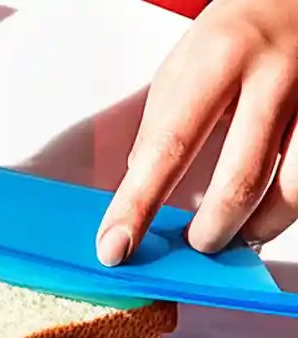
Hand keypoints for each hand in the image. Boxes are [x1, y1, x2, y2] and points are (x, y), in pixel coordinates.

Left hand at [98, 0, 297, 265]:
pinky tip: (268, 213)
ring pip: (291, 190)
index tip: (114, 246)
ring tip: (233, 235)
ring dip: (255, 228)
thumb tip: (142, 186)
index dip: (137, 205)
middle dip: (209, 230)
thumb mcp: (184, 65)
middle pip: (239, 180)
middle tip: (192, 244)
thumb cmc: (236, 34)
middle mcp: (274, 77)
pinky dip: (287, 209)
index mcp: (218, 60)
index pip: (167, 148)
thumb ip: (163, 124)